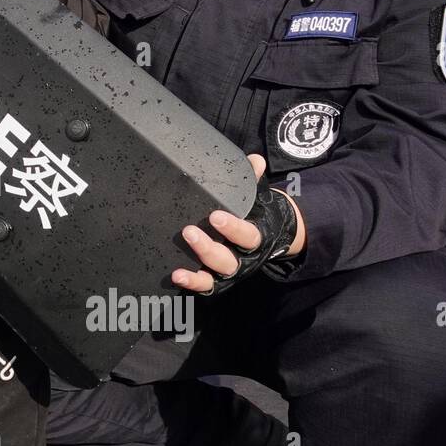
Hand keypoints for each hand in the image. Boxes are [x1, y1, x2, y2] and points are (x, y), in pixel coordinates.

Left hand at [170, 154, 306, 293]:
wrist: (269, 236)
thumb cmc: (255, 213)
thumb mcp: (257, 197)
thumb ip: (253, 180)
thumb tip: (255, 160)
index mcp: (255, 237)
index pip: (248, 235)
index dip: (233, 228)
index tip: (216, 216)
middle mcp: (243, 258)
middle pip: (228, 260)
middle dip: (208, 249)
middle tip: (189, 232)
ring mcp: (228, 271)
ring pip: (216, 276)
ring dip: (197, 272)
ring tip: (179, 267)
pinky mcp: (216, 279)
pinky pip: (205, 285)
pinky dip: (192, 283)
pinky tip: (176, 276)